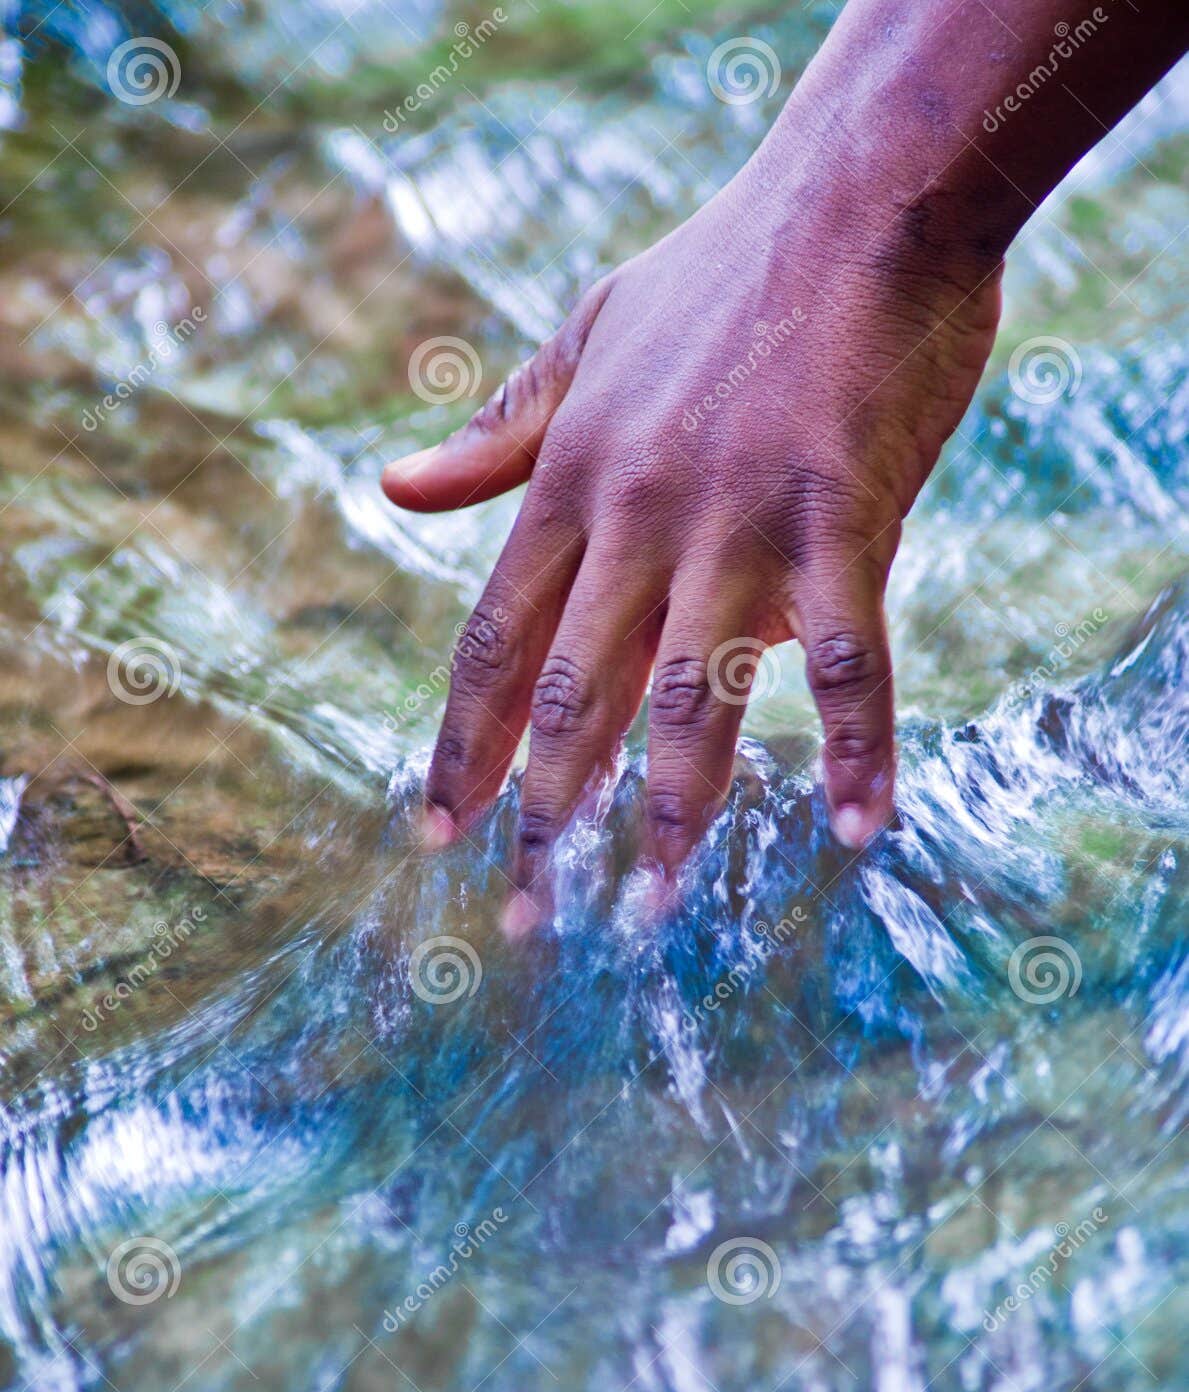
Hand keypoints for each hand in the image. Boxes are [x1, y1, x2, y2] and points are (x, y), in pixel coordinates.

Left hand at [383, 143, 1001, 925]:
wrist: (859, 193)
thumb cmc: (726, 272)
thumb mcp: (587, 334)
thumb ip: (500, 431)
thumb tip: (394, 489)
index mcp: (572, 481)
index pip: (493, 644)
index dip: (460, 748)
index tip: (436, 834)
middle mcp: (638, 516)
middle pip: (570, 695)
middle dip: (541, 817)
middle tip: (526, 919)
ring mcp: (740, 521)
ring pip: (692, 697)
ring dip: (675, 812)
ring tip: (653, 905)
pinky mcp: (844, 516)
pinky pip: (852, 658)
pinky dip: (858, 747)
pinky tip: (858, 827)